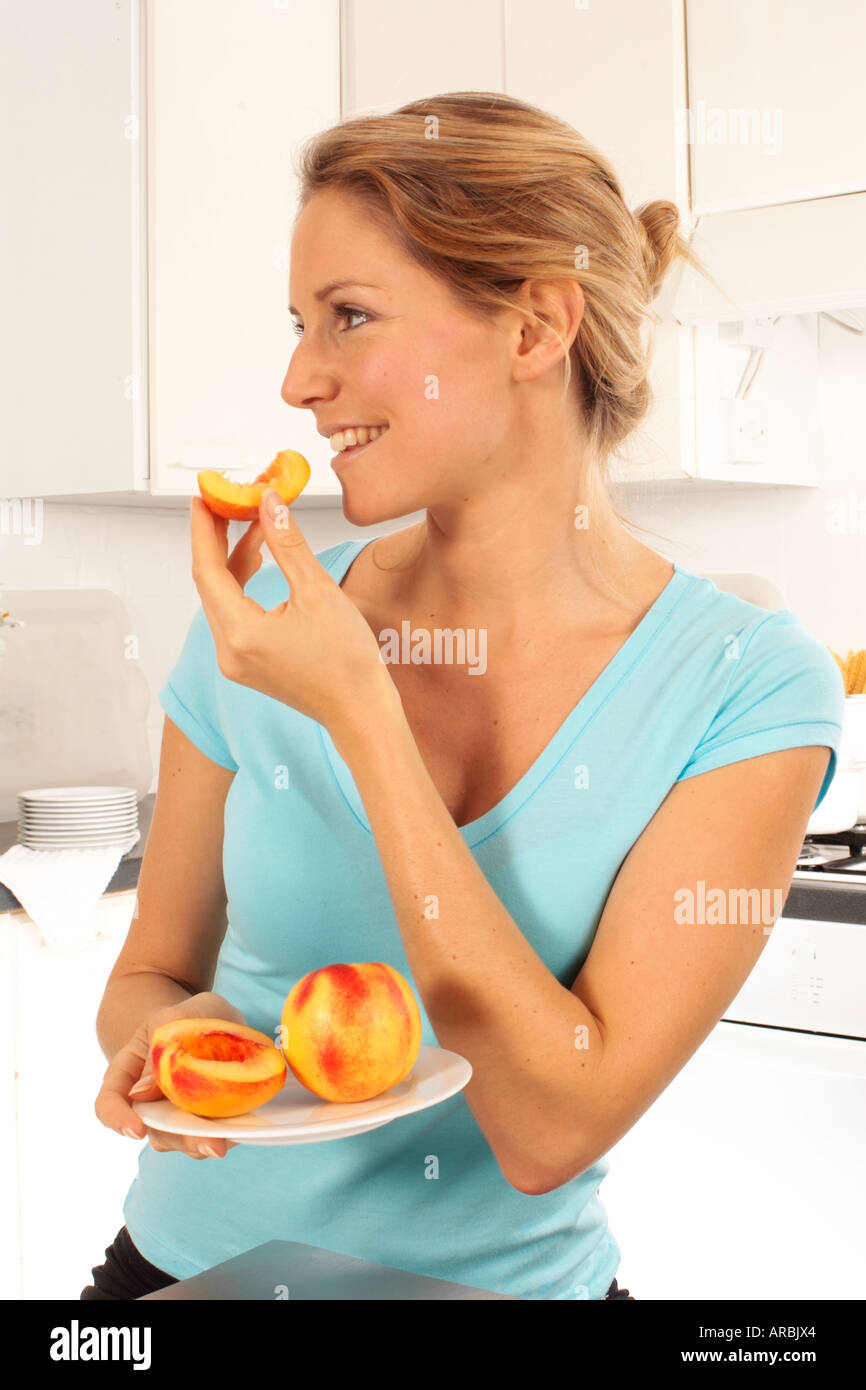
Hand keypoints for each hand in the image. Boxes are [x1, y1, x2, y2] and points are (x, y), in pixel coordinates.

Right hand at [94, 991, 247, 1159]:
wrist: (208, 1020)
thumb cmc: (183, 1017)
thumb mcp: (174, 1019)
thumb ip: (162, 1049)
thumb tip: (143, 1092)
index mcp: (127, 1074)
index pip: (108, 1103)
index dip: (118, 1120)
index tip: (137, 1130)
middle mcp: (149, 1103)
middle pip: (155, 1132)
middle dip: (184, 1141)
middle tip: (213, 1145)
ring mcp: (177, 1115)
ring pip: (185, 1139)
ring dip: (209, 1142)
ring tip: (232, 1137)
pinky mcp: (207, 1120)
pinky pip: (214, 1133)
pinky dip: (229, 1132)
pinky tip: (244, 1125)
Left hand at [189, 490, 398, 742]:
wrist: (360, 710)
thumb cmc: (347, 661)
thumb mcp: (318, 591)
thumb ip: (287, 543)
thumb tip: (268, 503)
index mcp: (241, 633)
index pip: (207, 570)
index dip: (202, 530)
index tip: (202, 496)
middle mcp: (228, 651)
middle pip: (209, 583)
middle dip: (216, 539)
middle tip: (226, 500)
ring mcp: (235, 660)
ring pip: (221, 598)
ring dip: (232, 560)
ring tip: (251, 523)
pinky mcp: (247, 663)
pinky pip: (233, 614)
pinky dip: (242, 584)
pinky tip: (257, 559)